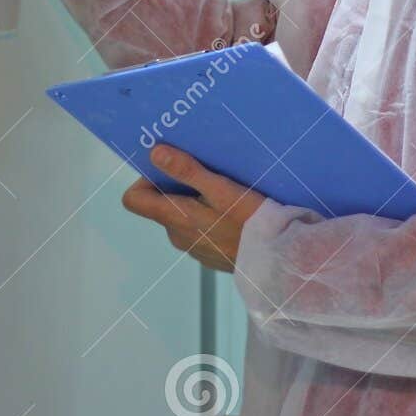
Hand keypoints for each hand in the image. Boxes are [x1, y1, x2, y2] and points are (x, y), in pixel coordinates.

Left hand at [121, 143, 265, 272]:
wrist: (280, 261)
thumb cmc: (252, 222)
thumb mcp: (222, 190)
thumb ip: (187, 171)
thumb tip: (155, 154)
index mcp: (174, 218)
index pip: (134, 200)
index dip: (144, 179)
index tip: (167, 166)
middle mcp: (177, 235)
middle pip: (161, 204)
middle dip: (177, 185)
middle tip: (205, 170)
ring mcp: (193, 247)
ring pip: (182, 216)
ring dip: (195, 201)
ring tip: (224, 189)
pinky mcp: (210, 254)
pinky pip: (199, 229)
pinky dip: (209, 216)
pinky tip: (233, 211)